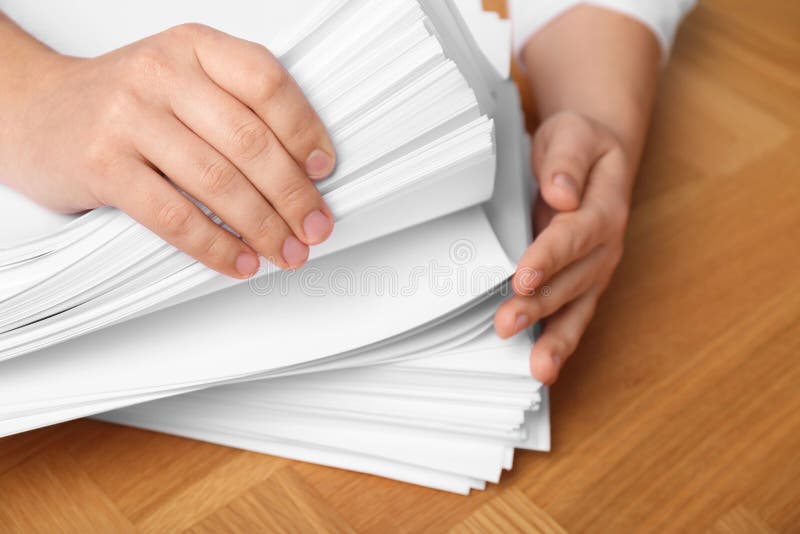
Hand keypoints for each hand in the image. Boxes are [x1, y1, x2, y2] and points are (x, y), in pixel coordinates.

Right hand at [0, 23, 335, 276]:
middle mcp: (162, 74)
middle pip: (250, 141)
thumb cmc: (122, 101)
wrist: (33, 109)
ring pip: (218, 182)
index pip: (267, 83)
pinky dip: (216, 246)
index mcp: (193, 48)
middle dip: (294, 195)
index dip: (305, 131)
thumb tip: (302, 169)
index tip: (323, 170)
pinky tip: (239, 261)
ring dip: (264, 227)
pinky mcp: (103, 166)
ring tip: (287, 251)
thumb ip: (235, 107)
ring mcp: (129, 118)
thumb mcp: (181, 79)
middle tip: (315, 227)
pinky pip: (175, 216)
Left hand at [494, 111, 632, 383]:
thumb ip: (567, 162)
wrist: (596, 155)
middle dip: (539, 305)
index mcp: (603, 208)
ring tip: (538, 368)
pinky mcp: (582, 283)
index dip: (549, 257)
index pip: (574, 235)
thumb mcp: (572, 136)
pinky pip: (573, 316)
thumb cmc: (579, 145)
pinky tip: (543, 368)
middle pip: (572, 280)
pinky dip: (559, 342)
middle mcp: (604, 246)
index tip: (523, 276)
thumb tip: (560, 193)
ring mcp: (595, 269)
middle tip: (507, 324)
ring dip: (555, 338)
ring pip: (577, 308)